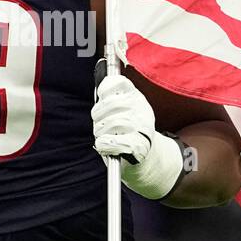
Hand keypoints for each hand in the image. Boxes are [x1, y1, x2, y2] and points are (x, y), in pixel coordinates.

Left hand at [91, 71, 184, 199]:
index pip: (119, 82)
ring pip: (110, 123)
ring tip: (103, 136)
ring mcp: (142, 127)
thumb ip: (111, 97)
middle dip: (97, 115)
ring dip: (99, 132)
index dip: (105, 89)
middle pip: (110, 104)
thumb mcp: (120, 110)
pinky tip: (104, 145)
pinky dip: (103, 144)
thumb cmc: (125, 131)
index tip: (102, 98)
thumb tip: (101, 82)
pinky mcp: (138, 146)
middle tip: (99, 124)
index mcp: (136, 97)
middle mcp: (142, 109)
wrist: (143, 158)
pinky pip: (111, 141)